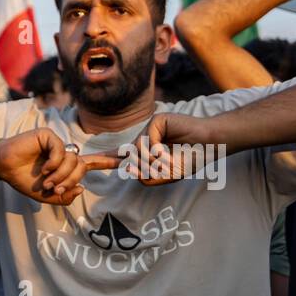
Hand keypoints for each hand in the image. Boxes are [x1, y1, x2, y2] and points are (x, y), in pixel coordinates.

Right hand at [0, 128, 109, 204]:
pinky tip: (44, 169)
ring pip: (73, 161)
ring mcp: (58, 143)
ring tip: (46, 181)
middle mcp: (65, 153)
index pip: (93, 162)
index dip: (109, 160)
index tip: (127, 158)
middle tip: (54, 189)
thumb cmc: (25, 180)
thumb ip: (65, 196)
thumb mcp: (47, 196)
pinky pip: (62, 151)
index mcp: (67, 166)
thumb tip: (82, 188)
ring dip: (60, 176)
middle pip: (82, 167)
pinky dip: (54, 164)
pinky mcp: (49, 136)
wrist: (5, 167)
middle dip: (70, 181)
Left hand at [99, 113, 220, 185]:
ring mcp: (149, 129)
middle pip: (132, 159)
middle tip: (166, 164)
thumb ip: (147, 175)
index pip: (122, 156)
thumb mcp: (167, 173)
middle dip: (147, 168)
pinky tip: (170, 147)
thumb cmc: (191, 158)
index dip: (103, 158)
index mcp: (146, 151)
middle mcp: (144, 139)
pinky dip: (158, 149)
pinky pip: (148, 142)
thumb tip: (129, 166)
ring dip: (154, 160)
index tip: (84, 160)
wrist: (210, 143)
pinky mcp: (156, 121)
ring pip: (138, 152)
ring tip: (170, 156)